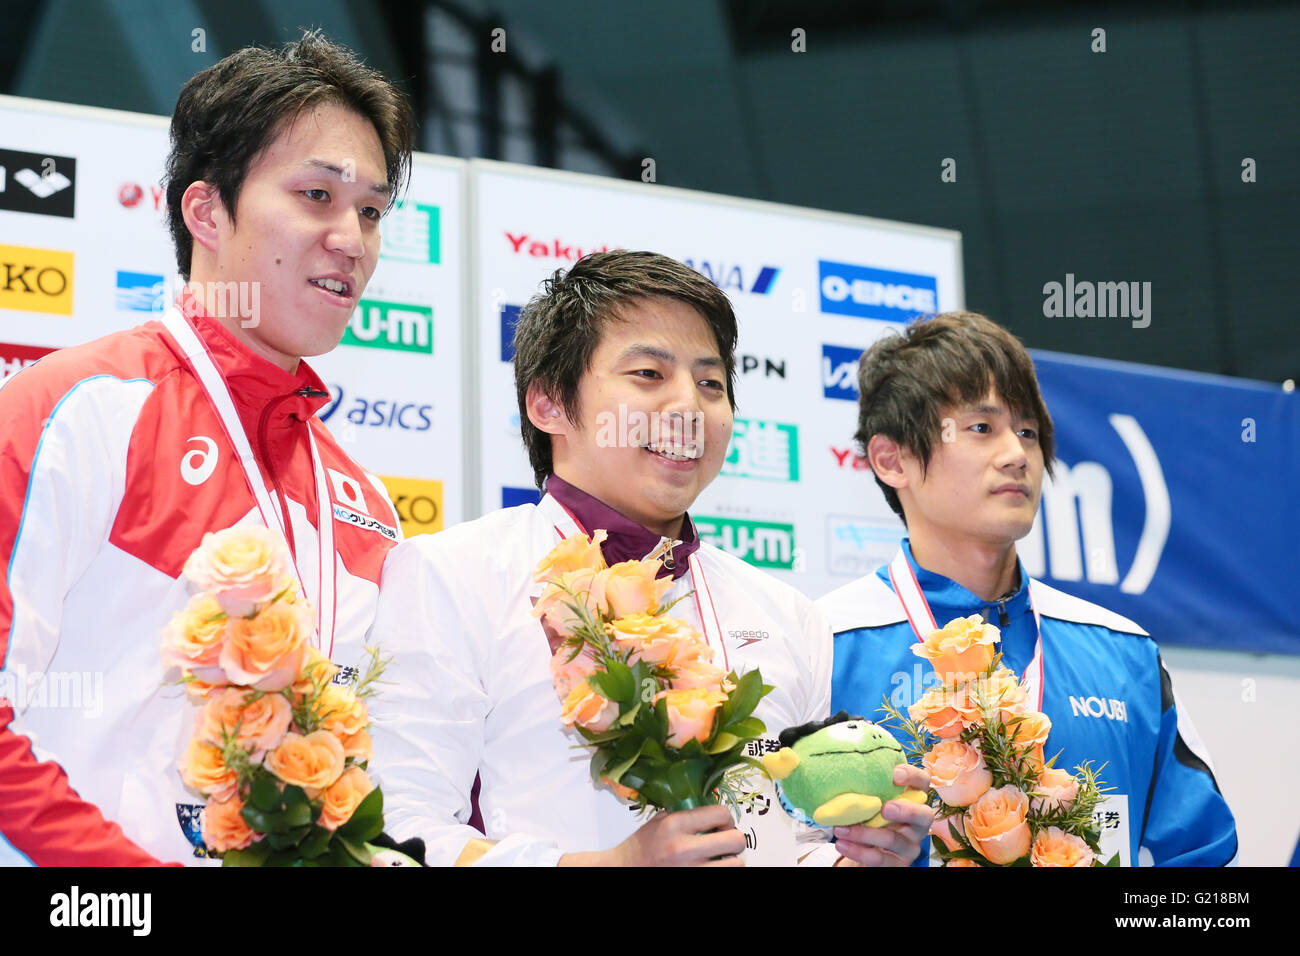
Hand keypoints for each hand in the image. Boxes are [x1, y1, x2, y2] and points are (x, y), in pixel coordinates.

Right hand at [558, 805, 745, 866]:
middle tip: (725, 842)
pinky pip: (723, 876)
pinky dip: (721, 870)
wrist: (623, 871)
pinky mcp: (693, 884)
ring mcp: (690, 871)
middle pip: (736, 840)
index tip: (722, 823)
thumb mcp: (659, 821)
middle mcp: (684, 849)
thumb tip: (713, 809)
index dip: (727, 818)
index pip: (721, 813)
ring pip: (736, 865)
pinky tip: (711, 867)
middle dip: (734, 839)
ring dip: (731, 861)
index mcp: (675, 825)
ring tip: (721, 859)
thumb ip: (686, 813)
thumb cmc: (641, 847)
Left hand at [833, 764, 933, 866]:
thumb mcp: (869, 800)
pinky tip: (842, 844)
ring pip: (894, 839)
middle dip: (907, 810)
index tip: (894, 774)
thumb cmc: (867, 817)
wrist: (861, 850)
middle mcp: (917, 823)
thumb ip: (867, 787)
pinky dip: (858, 851)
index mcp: (911, 800)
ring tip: (840, 829)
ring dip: (864, 834)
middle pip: (925, 815)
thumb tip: (845, 767)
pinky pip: (880, 858)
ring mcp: (909, 845)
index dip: (913, 777)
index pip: (922, 783)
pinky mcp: (898, 864)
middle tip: (885, 808)